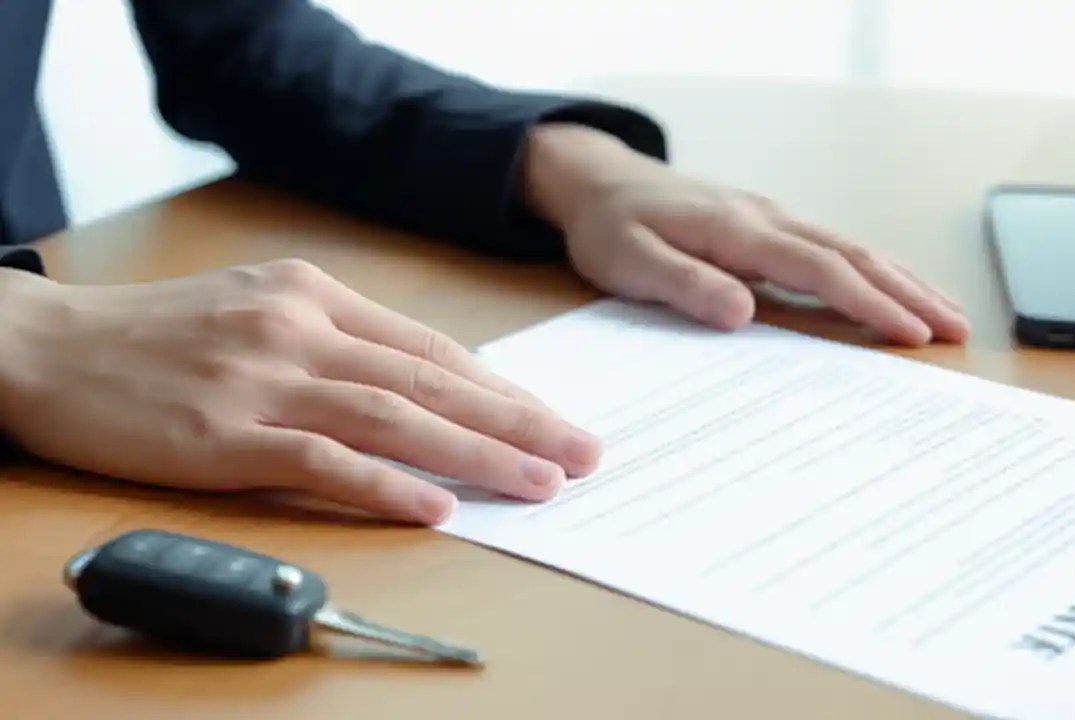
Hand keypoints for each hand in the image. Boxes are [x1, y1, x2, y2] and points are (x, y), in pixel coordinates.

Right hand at [0, 259, 599, 524]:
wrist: (47, 346)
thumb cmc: (159, 335)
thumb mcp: (259, 309)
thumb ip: (338, 342)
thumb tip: (423, 388)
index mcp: (314, 295)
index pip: (431, 348)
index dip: (501, 388)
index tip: (553, 419)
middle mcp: (300, 330)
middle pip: (432, 379)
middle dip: (519, 420)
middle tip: (583, 452)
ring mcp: (263, 381)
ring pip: (395, 417)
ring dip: (478, 452)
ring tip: (540, 481)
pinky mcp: (223, 435)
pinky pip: (321, 462)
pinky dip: (386, 485)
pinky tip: (438, 505)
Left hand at [525, 124, 969, 344]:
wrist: (601, 182)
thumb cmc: (611, 228)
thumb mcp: (629, 261)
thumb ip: (684, 285)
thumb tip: (743, 313)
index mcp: (738, 230)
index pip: (819, 268)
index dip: (869, 302)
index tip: (912, 334)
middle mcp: (766, 219)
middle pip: (854, 254)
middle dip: (910, 292)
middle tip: (959, 331)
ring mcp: (772, 219)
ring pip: (852, 247)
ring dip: (902, 280)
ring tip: (948, 315)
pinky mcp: (768, 227)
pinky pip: (833, 248)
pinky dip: (874, 271)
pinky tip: (894, 290)